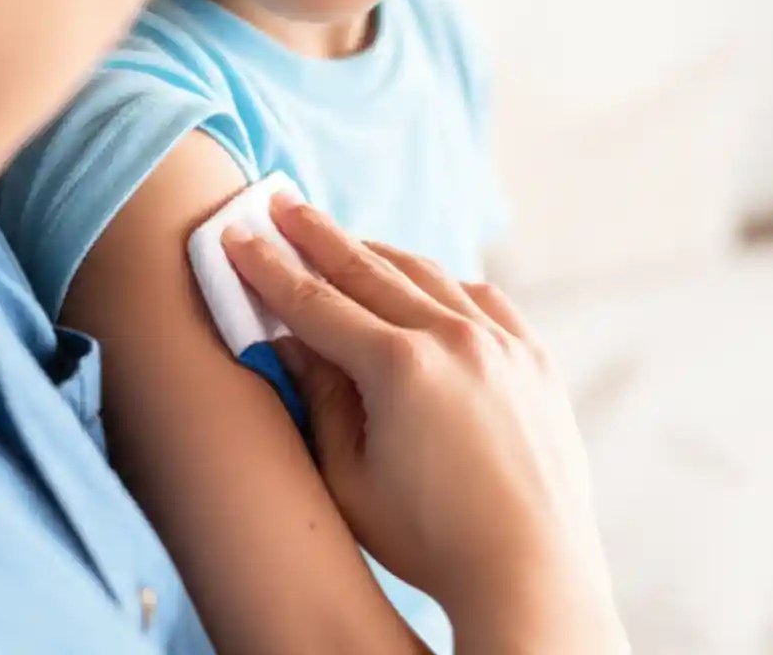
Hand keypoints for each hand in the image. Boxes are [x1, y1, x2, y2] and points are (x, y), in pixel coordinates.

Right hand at [222, 196, 627, 653]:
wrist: (530, 571)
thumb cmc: (430, 540)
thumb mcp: (349, 476)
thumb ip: (321, 399)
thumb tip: (294, 344)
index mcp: (400, 367)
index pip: (314, 303)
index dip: (267, 269)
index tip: (237, 235)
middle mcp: (455, 339)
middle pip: (367, 269)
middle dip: (315, 234)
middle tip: (279, 201)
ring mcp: (504, 343)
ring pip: (426, 274)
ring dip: (375, 251)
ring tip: (339, 237)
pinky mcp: (535, 359)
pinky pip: (480, 298)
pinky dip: (441, 284)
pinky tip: (420, 283)